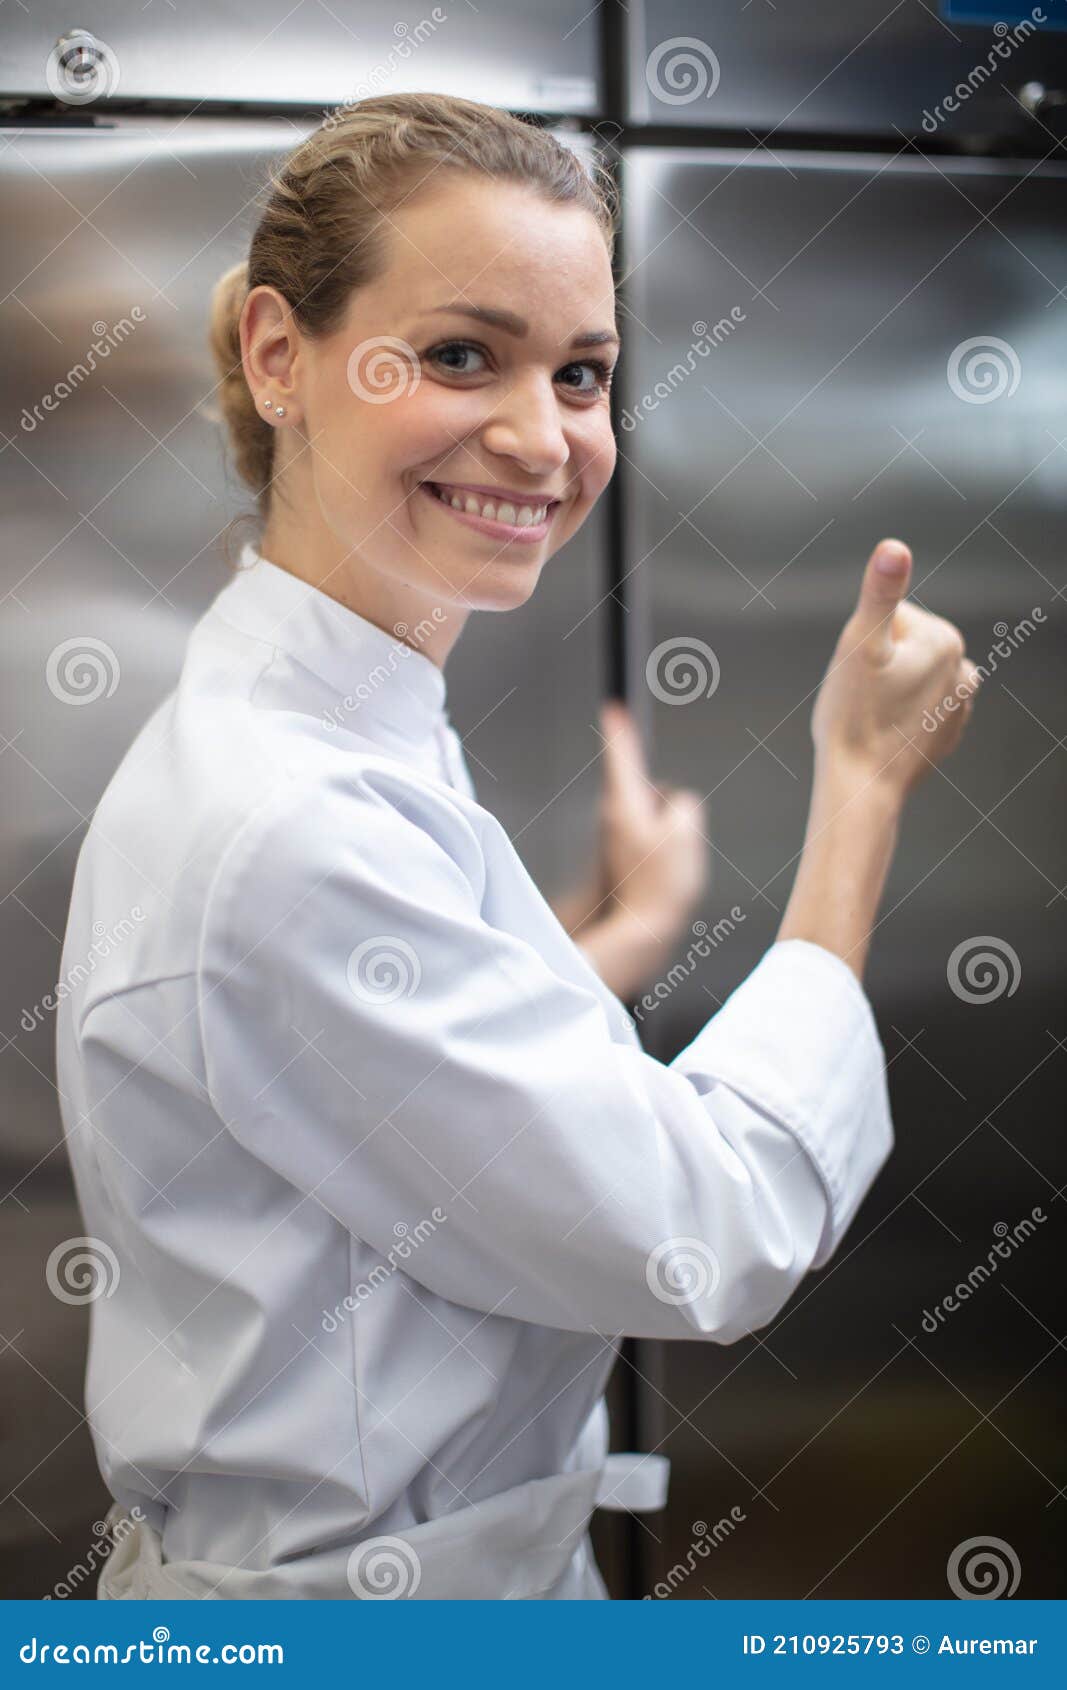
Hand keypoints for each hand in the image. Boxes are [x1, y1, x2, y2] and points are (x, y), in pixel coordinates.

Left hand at [597, 699, 707, 932]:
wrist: (642, 932)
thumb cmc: (661, 885)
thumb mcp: (687, 831)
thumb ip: (684, 803)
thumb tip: (677, 803)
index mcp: (624, 805)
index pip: (622, 756)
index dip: (621, 730)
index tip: (613, 706)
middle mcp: (613, 819)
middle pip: (646, 790)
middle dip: (666, 803)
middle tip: (676, 838)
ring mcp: (616, 841)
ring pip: (653, 818)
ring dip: (666, 831)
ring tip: (671, 863)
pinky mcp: (623, 860)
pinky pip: (651, 842)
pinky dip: (663, 851)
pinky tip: (667, 875)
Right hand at [811, 538, 981, 801]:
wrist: (862, 786)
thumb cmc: (854, 717)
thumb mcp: (859, 645)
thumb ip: (880, 592)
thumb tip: (894, 546)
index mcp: (944, 639)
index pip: (887, 619)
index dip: (862, 643)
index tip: (858, 674)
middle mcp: (962, 669)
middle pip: (900, 648)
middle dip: (876, 665)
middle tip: (860, 697)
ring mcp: (958, 706)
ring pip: (907, 678)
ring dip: (886, 690)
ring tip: (871, 717)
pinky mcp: (947, 735)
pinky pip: (916, 709)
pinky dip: (898, 716)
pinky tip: (884, 734)